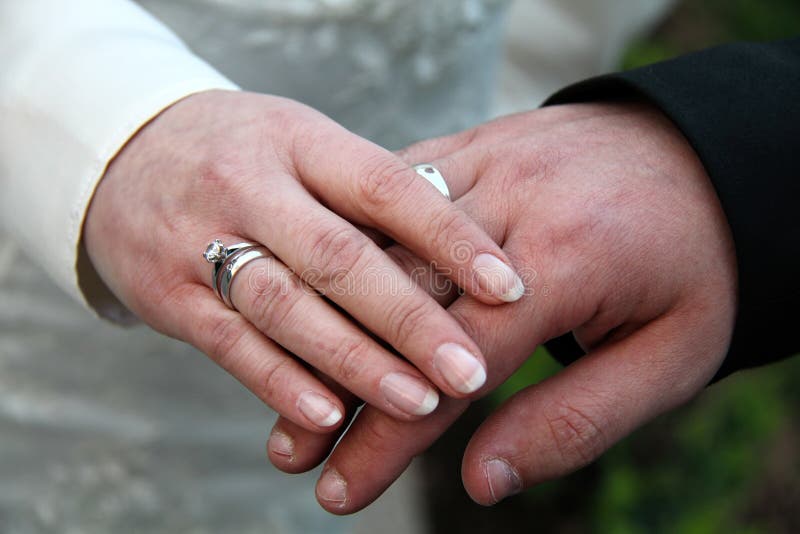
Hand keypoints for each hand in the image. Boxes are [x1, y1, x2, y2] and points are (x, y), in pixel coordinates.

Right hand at [83, 90, 524, 430]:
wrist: (124, 154)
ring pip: (287, 306)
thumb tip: (459, 250)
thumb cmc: (246, 156)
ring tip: (417, 405)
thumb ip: (366, 194)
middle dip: (410, 319)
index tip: (508, 287)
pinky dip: (281, 382)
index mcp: (301, 141)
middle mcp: (251, 185)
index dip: (451, 238)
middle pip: (339, 256)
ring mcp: (201, 239)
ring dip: (355, 361)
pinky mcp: (166, 294)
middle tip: (470, 372)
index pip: (387, 186)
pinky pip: (230, 343)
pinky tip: (330, 415)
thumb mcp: (302, 145)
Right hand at [265, 101, 736, 511]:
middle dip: (340, 386)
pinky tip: (314, 297)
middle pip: (399, 303)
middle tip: (294, 457)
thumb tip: (483, 479)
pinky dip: (347, 249)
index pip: (454, 360)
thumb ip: (575, 420)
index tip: (343, 485)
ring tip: (293, 391)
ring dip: (327, 321)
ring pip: (376, 243)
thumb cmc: (693, 264)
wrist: (700, 151)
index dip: (392, 434)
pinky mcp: (464, 146)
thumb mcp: (670, 357)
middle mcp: (511, 200)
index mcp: (568, 256)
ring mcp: (482, 161)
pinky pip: (385, 198)